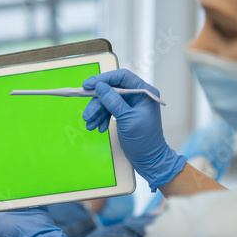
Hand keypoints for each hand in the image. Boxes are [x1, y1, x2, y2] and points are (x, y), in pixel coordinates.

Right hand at [81, 69, 186, 190]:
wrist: (149, 160)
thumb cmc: (144, 141)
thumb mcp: (127, 120)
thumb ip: (113, 101)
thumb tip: (100, 86)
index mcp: (144, 92)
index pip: (122, 77)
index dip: (103, 79)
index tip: (88, 85)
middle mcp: (138, 95)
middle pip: (111, 90)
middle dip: (97, 102)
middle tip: (87, 114)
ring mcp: (131, 105)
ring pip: (108, 100)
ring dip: (97, 112)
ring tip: (90, 124)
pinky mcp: (124, 113)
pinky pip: (109, 110)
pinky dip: (102, 118)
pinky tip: (99, 127)